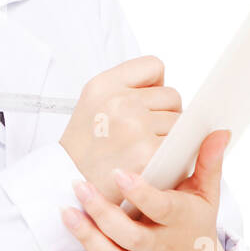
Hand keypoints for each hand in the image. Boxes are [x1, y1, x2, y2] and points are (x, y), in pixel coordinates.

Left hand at [56, 130, 231, 250]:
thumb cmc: (197, 226)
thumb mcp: (207, 195)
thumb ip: (208, 163)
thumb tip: (220, 131)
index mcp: (179, 222)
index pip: (160, 208)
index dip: (140, 194)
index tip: (119, 173)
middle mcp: (160, 247)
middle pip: (130, 236)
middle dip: (103, 213)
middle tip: (79, 186)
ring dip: (87, 238)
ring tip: (66, 212)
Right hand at [59, 55, 181, 204]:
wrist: (68, 183)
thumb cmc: (84, 148)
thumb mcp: (93, 102)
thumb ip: (127, 87)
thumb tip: (165, 87)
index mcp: (104, 85)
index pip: (154, 66)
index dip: (153, 86)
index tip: (143, 104)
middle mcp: (120, 102)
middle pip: (171, 95)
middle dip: (163, 114)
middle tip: (140, 134)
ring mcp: (136, 127)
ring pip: (179, 122)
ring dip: (168, 136)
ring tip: (142, 150)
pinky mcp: (149, 153)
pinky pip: (181, 145)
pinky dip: (172, 156)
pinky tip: (152, 162)